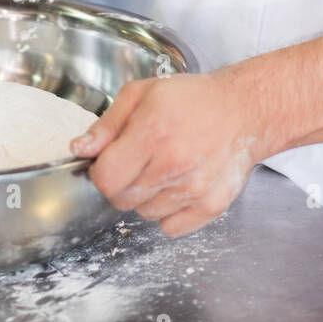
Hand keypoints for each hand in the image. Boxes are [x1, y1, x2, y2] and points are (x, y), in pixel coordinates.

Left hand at [71, 67, 262, 236]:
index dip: (100, 171)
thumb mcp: (141, 94)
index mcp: (153, 133)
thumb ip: (107, 125)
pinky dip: (168, 212)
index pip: (105, 179)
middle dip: (121, 183)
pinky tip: (178, 185)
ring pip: (144, 214)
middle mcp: (174, 165)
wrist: (242, 110)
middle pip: (121, 200)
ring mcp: (195, 189)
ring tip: (163, 167)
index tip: (108, 160)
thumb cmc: (191, 99)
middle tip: (137, 160)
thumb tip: (80, 150)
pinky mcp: (212, 206)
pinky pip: (171, 228)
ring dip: (146, 196)